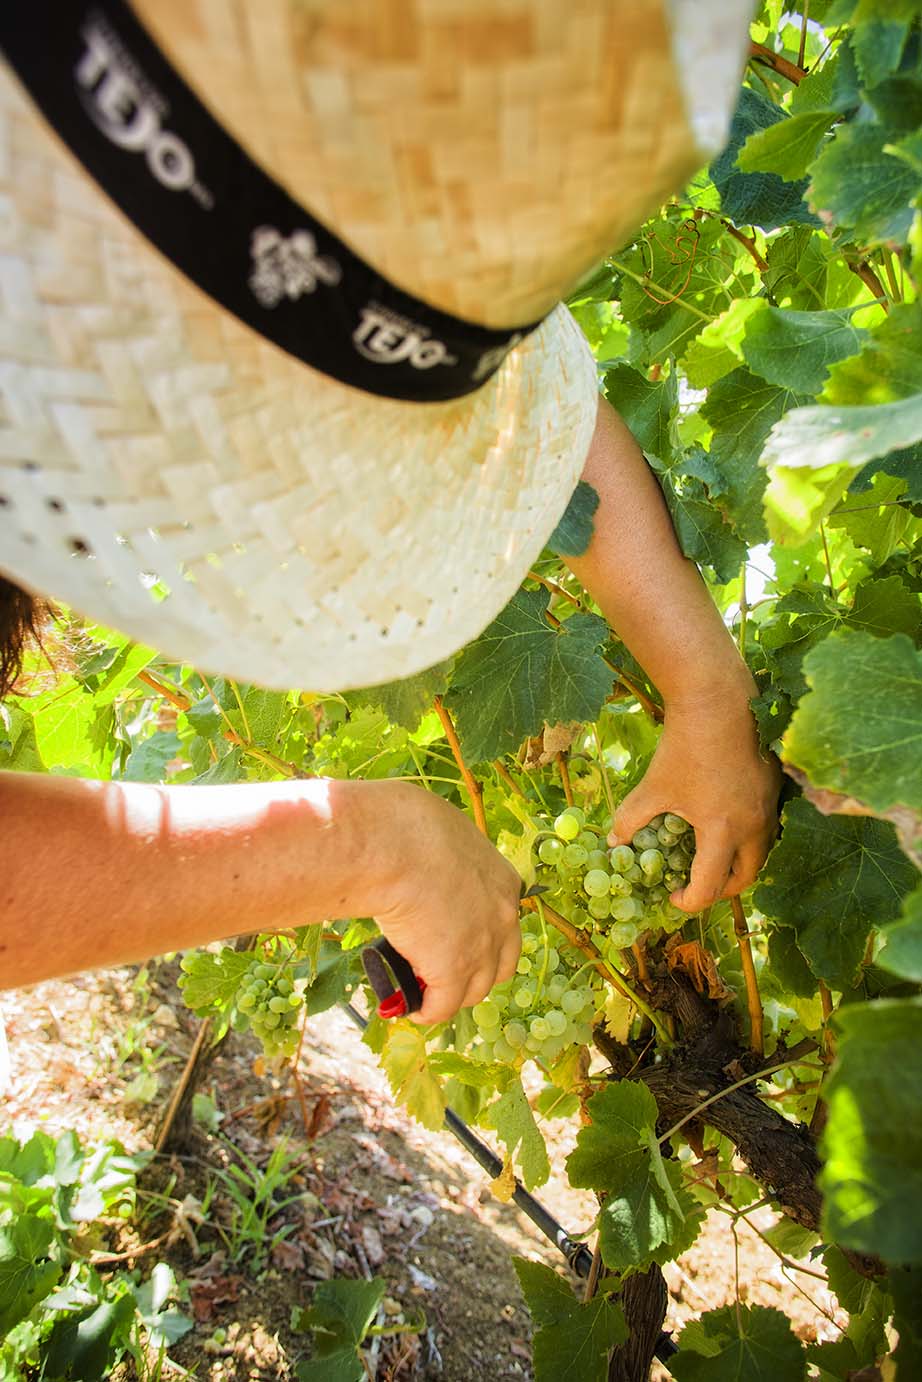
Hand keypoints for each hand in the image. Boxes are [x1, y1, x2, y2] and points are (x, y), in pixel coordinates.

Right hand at [369, 783, 521, 1023]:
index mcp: (504, 883)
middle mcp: (503, 919)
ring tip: (426, 992)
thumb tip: (423, 867)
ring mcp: (481, 948)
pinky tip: (412, 1008)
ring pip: (474, 991)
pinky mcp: (452, 971)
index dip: (484, 938)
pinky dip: (428, 1010)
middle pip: (500, 965)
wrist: (396, 845)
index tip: (460, 942)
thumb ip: (447, 862)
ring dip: (452, 995)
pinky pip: (442, 1006)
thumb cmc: (409, 829)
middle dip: (477, 974)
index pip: (505, 924)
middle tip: (448, 973)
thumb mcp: (444, 840)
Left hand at [608, 680, 781, 912]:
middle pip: (744, 878)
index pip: (709, 888)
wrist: (718, 701)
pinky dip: (749, 838)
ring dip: (737, 863)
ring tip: (711, 857)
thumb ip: (631, 819)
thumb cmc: (683, 747)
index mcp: (722, 833)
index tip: (672, 895)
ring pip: (760, 853)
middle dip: (718, 889)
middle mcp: (754, 827)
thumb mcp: (652, 786)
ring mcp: (769, 807)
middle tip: (695, 884)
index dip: (688, 900)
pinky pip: (766, 827)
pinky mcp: (776, 787)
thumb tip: (614, 842)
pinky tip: (726, 822)